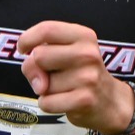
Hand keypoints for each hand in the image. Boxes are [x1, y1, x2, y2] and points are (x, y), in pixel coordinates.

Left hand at [17, 20, 131, 134]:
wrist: (110, 102)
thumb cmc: (82, 74)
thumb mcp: (68, 53)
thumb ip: (44, 55)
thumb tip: (38, 81)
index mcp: (83, 36)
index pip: (47, 29)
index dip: (27, 39)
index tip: (23, 49)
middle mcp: (88, 54)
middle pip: (38, 56)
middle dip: (33, 69)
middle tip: (47, 75)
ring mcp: (88, 77)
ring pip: (42, 84)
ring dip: (44, 90)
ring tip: (63, 88)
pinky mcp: (84, 100)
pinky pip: (47, 102)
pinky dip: (48, 104)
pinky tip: (63, 101)